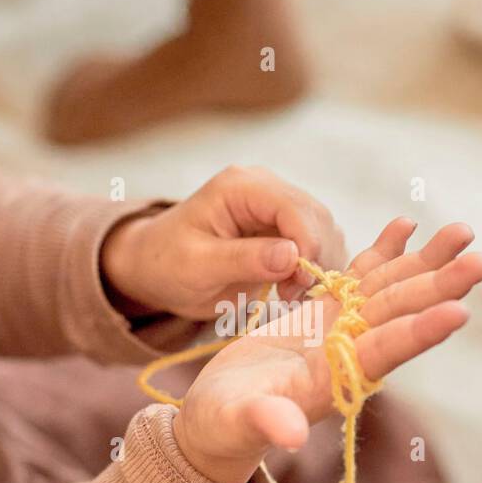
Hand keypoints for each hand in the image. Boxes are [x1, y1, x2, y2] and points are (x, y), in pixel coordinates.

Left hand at [101, 166, 347, 320]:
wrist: (156, 269)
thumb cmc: (166, 264)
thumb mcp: (197, 266)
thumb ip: (244, 259)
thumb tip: (293, 256)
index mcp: (241, 187)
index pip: (293, 207)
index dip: (307, 244)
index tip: (299, 282)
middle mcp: (266, 189)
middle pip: (316, 217)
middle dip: (315, 258)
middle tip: (293, 295)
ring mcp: (278, 209)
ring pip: (325, 232)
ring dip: (318, 266)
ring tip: (291, 295)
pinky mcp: (285, 231)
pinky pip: (318, 246)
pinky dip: (315, 271)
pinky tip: (294, 291)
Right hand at [173, 218, 481, 482]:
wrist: (218, 422)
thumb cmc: (222, 428)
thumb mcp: (236, 423)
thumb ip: (266, 423)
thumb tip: (291, 435)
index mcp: (333, 381)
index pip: (383, 353)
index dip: (418, 333)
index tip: (458, 312)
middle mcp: (348, 356)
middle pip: (400, 315)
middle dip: (440, 287)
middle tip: (481, 260)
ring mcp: (340, 333)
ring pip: (389, 290)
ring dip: (425, 262)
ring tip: (463, 232)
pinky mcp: (324, 317)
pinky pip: (359, 278)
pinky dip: (383, 252)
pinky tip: (407, 226)